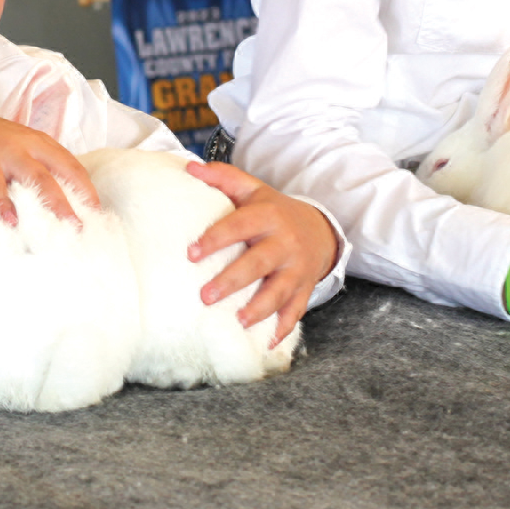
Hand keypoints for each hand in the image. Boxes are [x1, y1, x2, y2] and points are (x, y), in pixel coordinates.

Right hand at [0, 106, 93, 225]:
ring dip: (54, 203)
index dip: (88, 191)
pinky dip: (4, 204)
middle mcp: (27, 147)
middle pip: (60, 173)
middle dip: (78, 200)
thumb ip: (35, 168)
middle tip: (88, 227)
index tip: (98, 216)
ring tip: (66, 226)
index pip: (73, 167)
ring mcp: (5, 154)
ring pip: (36, 179)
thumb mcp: (15, 148)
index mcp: (39, 143)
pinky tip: (11, 222)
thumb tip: (58, 205)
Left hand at [184, 162, 339, 344]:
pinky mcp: (304, 288)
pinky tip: (267, 342)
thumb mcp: (253, 189)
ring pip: (279, 291)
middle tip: (205, 296)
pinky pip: (296, 311)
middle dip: (232, 281)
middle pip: (258, 263)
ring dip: (259, 308)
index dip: (216, 238)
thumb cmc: (274, 210)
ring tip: (238, 320)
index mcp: (268, 216)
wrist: (320, 228)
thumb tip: (189, 166)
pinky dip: (283, 328)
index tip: (191, 252)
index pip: (240, 226)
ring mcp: (297, 269)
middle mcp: (284, 243)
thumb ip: (223, 177)